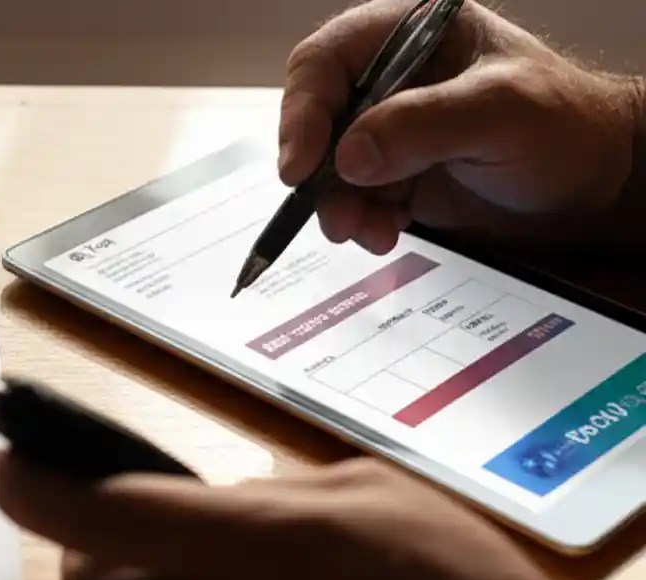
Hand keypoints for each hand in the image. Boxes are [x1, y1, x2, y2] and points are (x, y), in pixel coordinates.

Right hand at [279, 0, 645, 253]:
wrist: (593, 185)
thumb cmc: (564, 126)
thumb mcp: (497, 112)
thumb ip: (420, 126)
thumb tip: (348, 157)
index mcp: (407, 33)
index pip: (326, 62)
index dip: (303, 110)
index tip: (301, 165)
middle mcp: (389, 77)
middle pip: (317, 118)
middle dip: (319, 172)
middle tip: (334, 211)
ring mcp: (389, 128)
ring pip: (329, 167)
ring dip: (338, 205)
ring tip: (368, 231)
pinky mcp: (393, 173)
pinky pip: (352, 198)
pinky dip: (360, 220)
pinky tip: (386, 232)